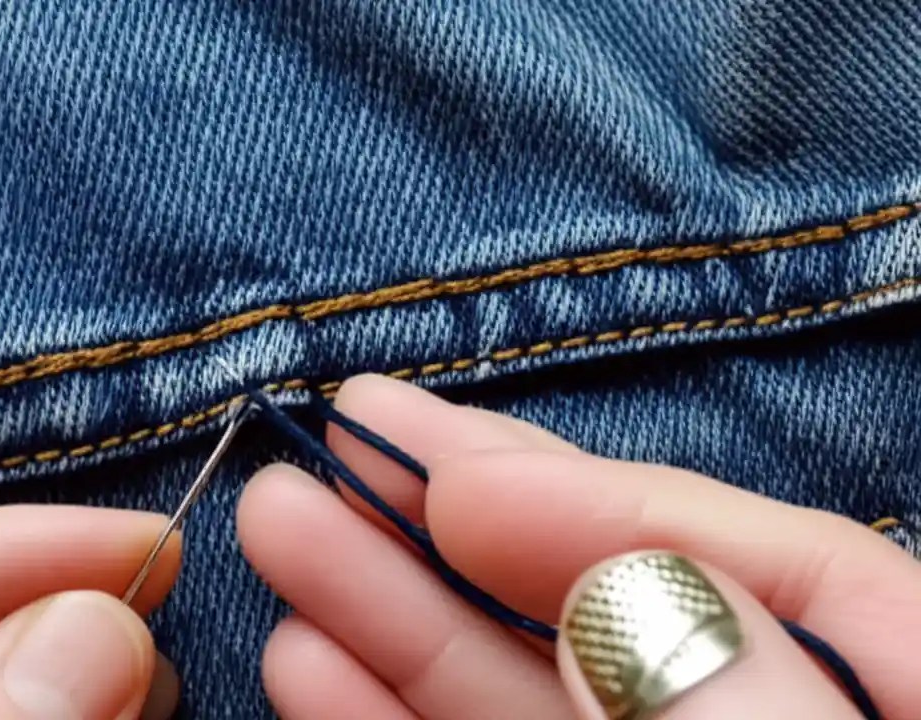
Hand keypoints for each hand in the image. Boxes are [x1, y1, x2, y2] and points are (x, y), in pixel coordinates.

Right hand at [238, 375, 919, 718]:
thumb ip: (759, 712)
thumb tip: (629, 593)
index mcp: (899, 712)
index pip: (795, 574)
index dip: (615, 508)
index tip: (459, 478)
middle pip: (622, 618)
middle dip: (466, 525)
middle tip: (340, 434)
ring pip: (525, 700)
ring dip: (395, 614)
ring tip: (285, 526)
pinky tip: (312, 663)